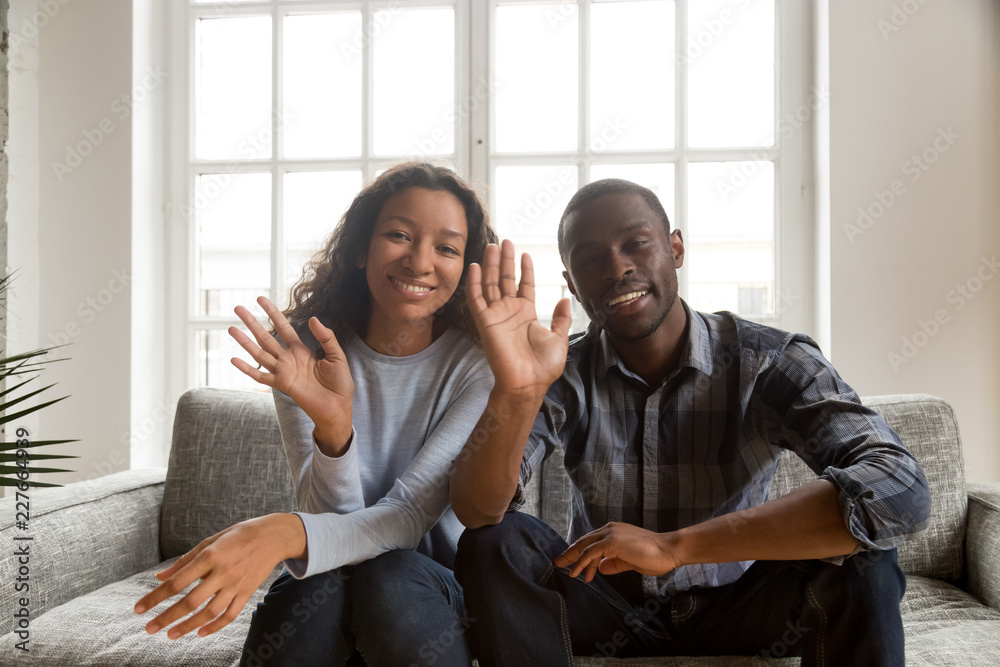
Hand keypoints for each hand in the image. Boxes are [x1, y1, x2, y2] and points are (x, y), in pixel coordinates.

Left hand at [133, 514, 305, 638]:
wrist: (274, 536)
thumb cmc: (239, 534)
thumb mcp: (211, 540)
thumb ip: (185, 560)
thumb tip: (160, 577)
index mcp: (211, 555)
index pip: (178, 581)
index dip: (156, 596)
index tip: (139, 608)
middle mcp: (223, 571)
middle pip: (191, 601)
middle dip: (167, 617)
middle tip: (149, 628)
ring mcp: (236, 584)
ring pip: (209, 612)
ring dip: (187, 626)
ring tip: (170, 635)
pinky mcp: (247, 592)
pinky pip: (230, 615)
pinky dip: (214, 626)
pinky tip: (200, 632)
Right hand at [230, 296, 353, 453]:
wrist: (339, 407)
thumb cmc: (340, 384)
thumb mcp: (337, 355)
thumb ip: (326, 337)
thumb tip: (312, 318)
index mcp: (301, 351)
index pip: (283, 327)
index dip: (273, 313)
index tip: (261, 300)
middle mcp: (289, 359)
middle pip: (266, 337)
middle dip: (252, 322)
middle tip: (238, 308)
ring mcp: (283, 372)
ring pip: (259, 353)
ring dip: (245, 341)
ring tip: (231, 328)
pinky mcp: (282, 385)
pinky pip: (261, 376)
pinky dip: (248, 369)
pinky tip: (234, 359)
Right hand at [467, 240, 571, 396]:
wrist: (527, 384)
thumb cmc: (544, 367)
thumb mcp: (559, 339)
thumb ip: (561, 319)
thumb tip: (565, 300)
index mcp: (526, 314)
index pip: (524, 285)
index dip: (525, 270)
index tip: (525, 254)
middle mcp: (510, 312)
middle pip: (505, 280)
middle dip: (505, 260)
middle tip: (504, 241)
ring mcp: (496, 315)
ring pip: (490, 284)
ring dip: (490, 265)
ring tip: (492, 245)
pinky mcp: (485, 321)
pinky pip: (476, 299)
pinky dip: (474, 282)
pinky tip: (474, 266)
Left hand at [553, 522, 680, 581]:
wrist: (668, 550)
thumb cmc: (653, 555)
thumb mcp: (629, 561)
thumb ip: (614, 563)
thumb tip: (601, 568)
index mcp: (613, 532)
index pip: (591, 541)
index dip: (579, 553)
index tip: (570, 563)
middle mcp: (609, 529)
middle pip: (583, 541)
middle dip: (569, 553)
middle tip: (557, 563)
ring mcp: (610, 534)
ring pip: (584, 546)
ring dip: (572, 559)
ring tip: (564, 570)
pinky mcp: (612, 542)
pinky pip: (591, 553)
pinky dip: (582, 563)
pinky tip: (577, 573)